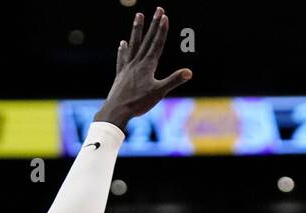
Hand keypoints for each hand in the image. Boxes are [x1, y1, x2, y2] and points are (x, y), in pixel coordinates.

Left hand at [94, 7, 191, 129]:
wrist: (116, 110)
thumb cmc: (138, 103)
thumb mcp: (159, 93)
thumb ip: (174, 80)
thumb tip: (189, 72)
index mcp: (147, 65)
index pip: (157, 44)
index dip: (161, 30)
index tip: (164, 16)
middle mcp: (137, 62)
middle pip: (147, 40)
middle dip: (153, 24)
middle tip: (158, 9)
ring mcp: (128, 67)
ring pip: (133, 44)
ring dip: (137, 29)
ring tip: (138, 15)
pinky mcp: (121, 74)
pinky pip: (123, 58)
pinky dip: (123, 50)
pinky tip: (123, 44)